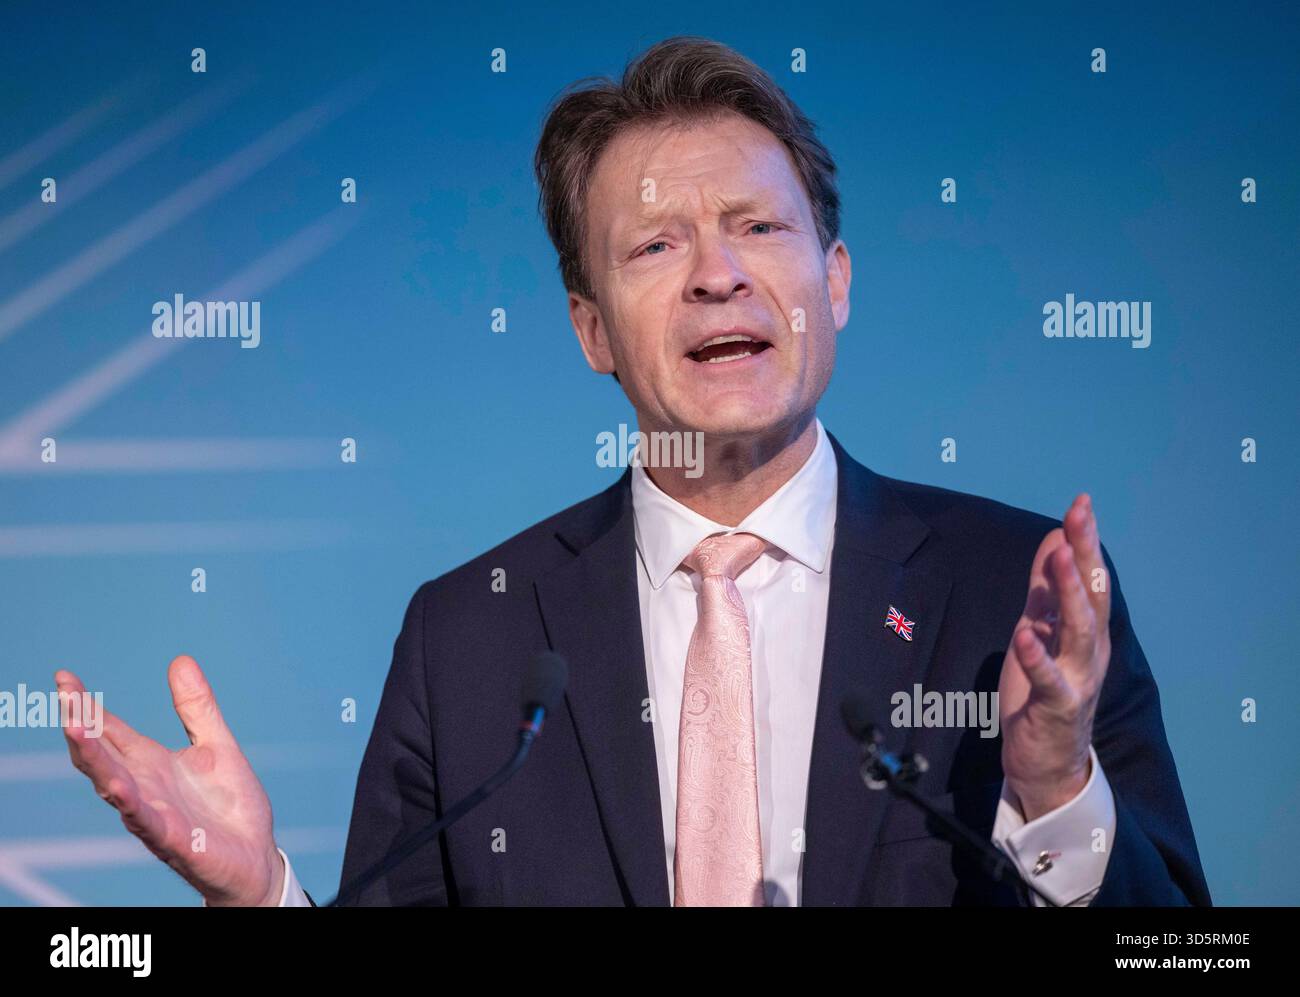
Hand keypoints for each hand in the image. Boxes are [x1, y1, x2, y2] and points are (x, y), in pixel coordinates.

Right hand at [56, 655, 283, 905]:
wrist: (256, 858)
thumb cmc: (231, 808)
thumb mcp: (217, 746)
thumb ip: (197, 708)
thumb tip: (180, 660)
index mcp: (152, 764)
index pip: (110, 730)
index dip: (86, 706)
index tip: (64, 677)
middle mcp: (144, 788)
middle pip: (101, 754)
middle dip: (81, 725)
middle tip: (64, 694)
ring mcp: (154, 814)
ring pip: (113, 785)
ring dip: (94, 758)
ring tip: (74, 727)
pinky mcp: (173, 839)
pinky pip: (145, 820)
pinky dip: (129, 802)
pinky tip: (116, 785)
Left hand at [998, 494, 1110, 821]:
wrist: (1048, 762)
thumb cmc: (1044, 690)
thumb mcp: (1040, 629)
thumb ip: (1045, 588)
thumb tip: (1056, 540)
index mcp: (1086, 630)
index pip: (1090, 578)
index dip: (1085, 540)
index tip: (1081, 503)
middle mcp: (1090, 651)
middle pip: (1092, 595)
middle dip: (1086, 553)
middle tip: (1080, 514)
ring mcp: (1078, 679)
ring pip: (1080, 632)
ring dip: (1071, 594)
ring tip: (1064, 559)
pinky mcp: (1057, 708)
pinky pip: (1050, 680)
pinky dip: (1038, 657)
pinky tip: (1025, 635)